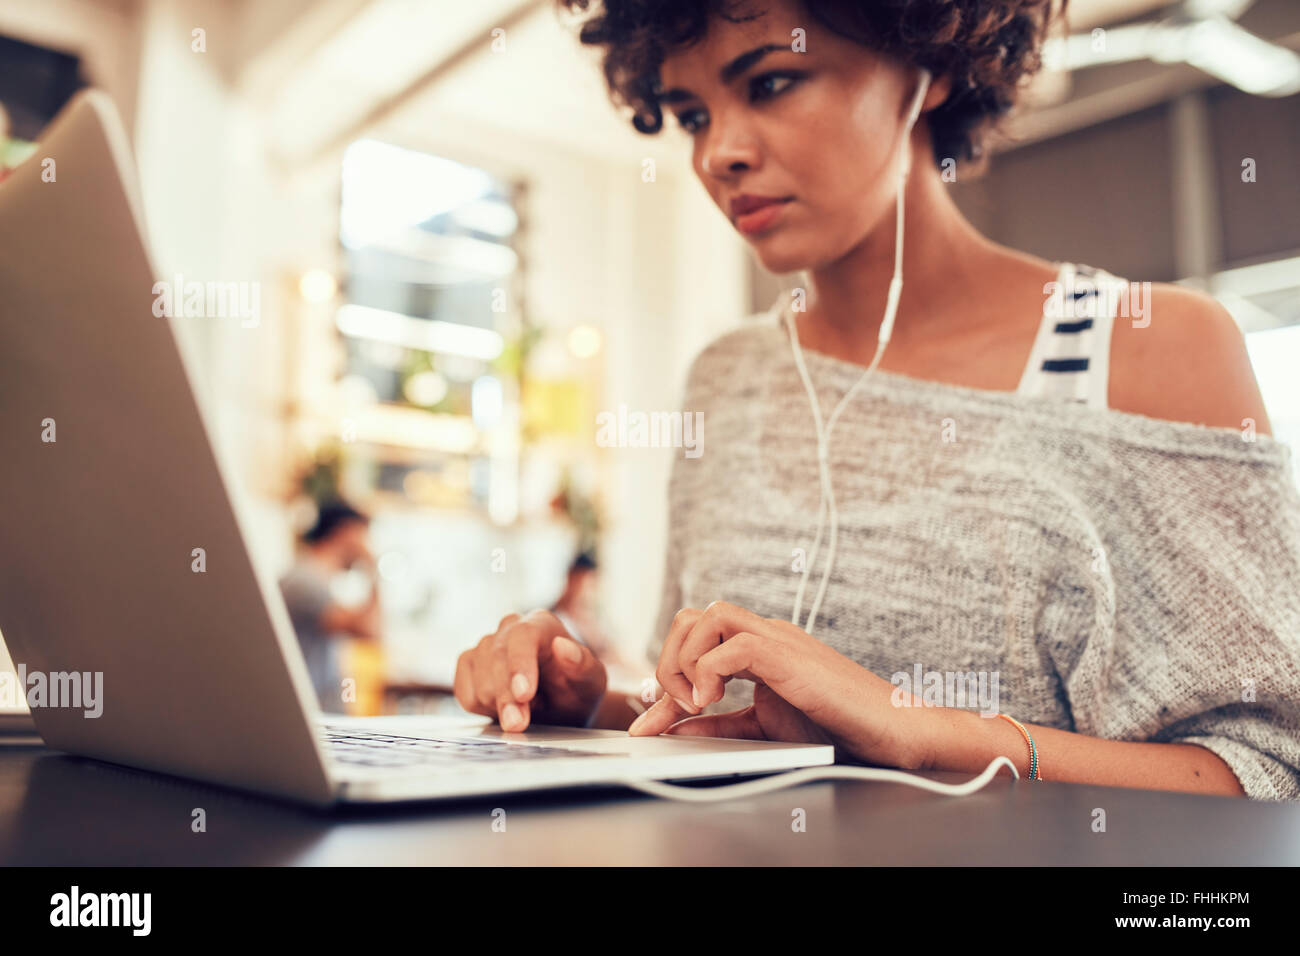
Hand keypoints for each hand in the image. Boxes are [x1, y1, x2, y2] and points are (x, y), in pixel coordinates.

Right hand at [454, 610, 606, 731]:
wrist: (561, 707)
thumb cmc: (577, 690)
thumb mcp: (591, 681)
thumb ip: (582, 664)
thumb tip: (563, 646)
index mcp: (541, 624)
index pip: (523, 637)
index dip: (520, 665)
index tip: (524, 694)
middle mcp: (510, 628)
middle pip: (496, 658)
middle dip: (507, 697)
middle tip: (519, 724)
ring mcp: (486, 645)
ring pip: (478, 677)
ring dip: (497, 705)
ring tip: (522, 715)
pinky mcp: (468, 665)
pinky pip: (465, 692)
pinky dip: (483, 708)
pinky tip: (503, 708)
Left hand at [629, 601, 934, 768]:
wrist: (895, 731)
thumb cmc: (840, 728)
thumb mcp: (765, 729)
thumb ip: (722, 724)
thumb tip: (677, 727)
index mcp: (762, 647)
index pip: (697, 638)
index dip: (665, 676)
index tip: (649, 720)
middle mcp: (768, 634)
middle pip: (694, 616)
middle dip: (669, 659)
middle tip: (674, 705)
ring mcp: (780, 640)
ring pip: (709, 617)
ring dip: (685, 660)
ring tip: (693, 703)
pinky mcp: (790, 656)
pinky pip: (734, 644)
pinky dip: (708, 672)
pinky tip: (710, 704)